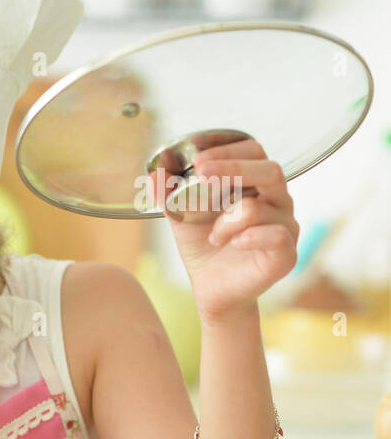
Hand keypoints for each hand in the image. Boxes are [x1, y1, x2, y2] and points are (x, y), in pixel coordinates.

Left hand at [150, 138, 298, 323]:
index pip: (253, 151)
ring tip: (214, 237)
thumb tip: (153, 172)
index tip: (197, 159)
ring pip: (259, 207)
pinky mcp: (287, 253)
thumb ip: (168, 193)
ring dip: (226, 220)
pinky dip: (250, 237)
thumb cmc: (203, 245)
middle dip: (232, 168)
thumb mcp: (181, 215)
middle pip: (268, 170)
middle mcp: (276, 200)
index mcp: (255, 183)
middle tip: (201, 173)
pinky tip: (234, 243)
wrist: (210, 288)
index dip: (228, 150)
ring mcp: (286, 225)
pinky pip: (276, 236)